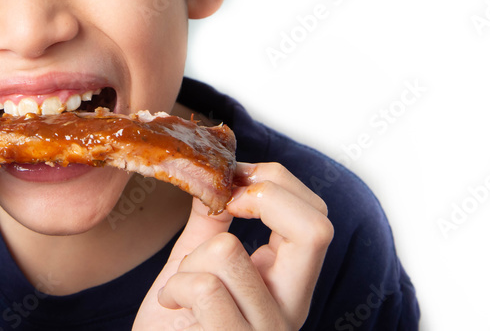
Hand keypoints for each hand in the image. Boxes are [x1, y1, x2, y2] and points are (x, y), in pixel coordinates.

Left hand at [133, 163, 332, 329]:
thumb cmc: (173, 327)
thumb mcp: (194, 267)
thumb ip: (209, 226)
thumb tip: (214, 174)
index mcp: (288, 283)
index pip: (318, 218)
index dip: (275, 183)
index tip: (232, 181)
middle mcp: (291, 310)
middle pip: (314, 229)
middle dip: (259, 196)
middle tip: (223, 206)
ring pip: (229, 251)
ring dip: (189, 261)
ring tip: (181, 286)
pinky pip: (205, 288)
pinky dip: (176, 287)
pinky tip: (171, 306)